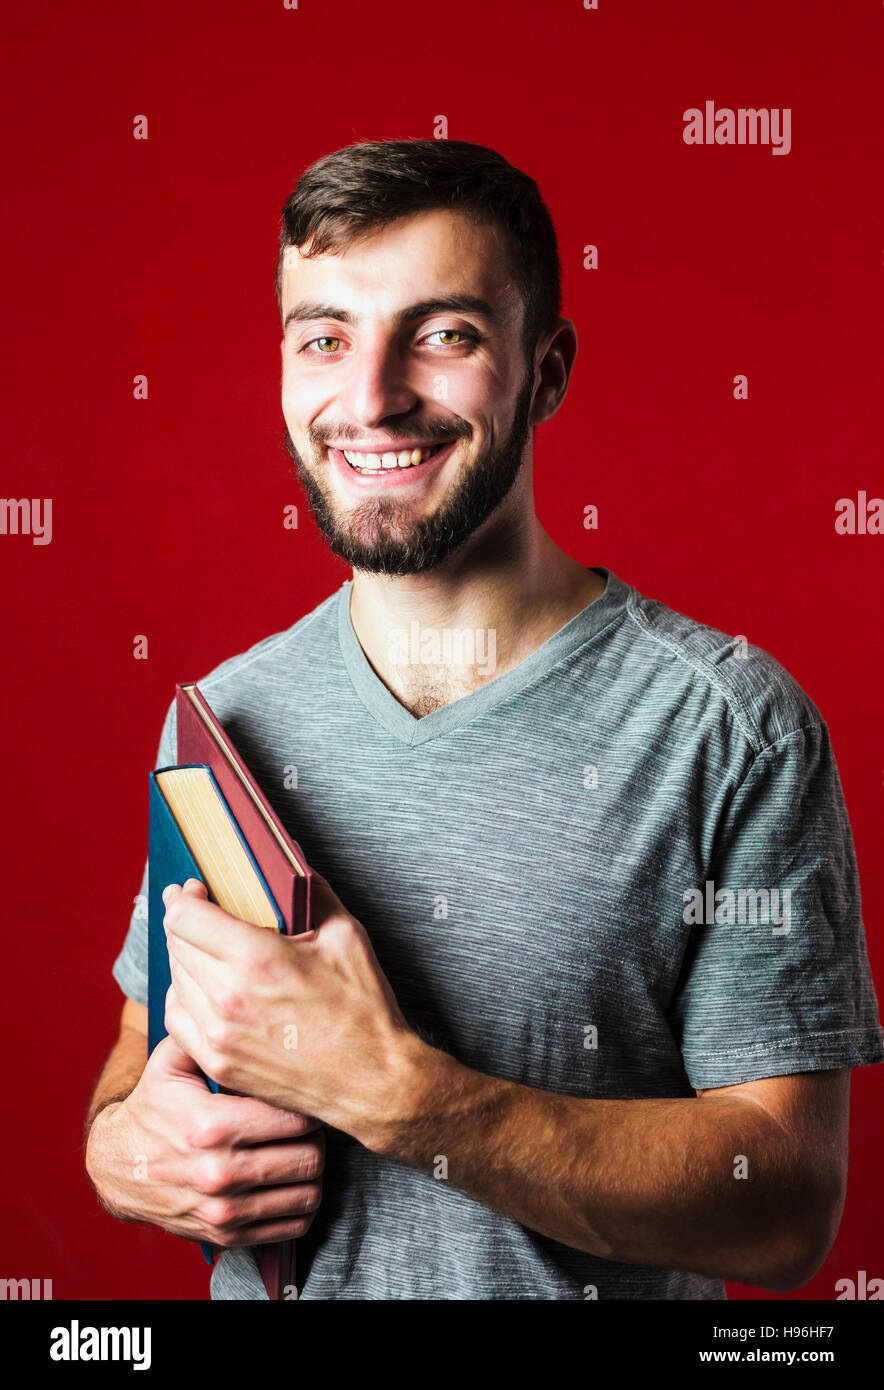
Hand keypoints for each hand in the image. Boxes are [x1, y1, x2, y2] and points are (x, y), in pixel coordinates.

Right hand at [85, 1032, 323, 1247]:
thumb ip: (207, 1031)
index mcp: (211, 1125)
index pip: (294, 1119)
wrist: (118, 1168)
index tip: (306, 1095)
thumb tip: (241, 997)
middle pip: (308, 1158)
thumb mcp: (170, 1064)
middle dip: (318, 1138)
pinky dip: (302, 1205)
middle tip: (311, 1123)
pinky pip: (292, 1227)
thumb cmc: (153, 1108)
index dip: (309, 1104)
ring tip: (303, 1150)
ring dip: (314, 1172)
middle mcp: (219, 1173)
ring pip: (307, 1194)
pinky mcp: (227, 1236)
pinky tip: (292, 1181)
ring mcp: (224, 1211)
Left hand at [162, 872, 424, 1147]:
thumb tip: (291, 858)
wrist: (372, 1081)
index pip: (186, 916)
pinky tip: (198, 988)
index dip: (184, 896)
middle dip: (181, 921)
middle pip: (176, 944)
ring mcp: (218, 1035)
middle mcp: (228, 996)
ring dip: (182, 957)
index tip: (194, 889)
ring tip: (200, 947)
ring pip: (173, 980)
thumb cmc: (363, 1009)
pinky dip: (182, 997)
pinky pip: (176, 1020)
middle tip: (193, 909)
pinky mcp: (218, 1064)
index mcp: (257, 958)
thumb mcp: (345, 934)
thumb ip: (311, 890)